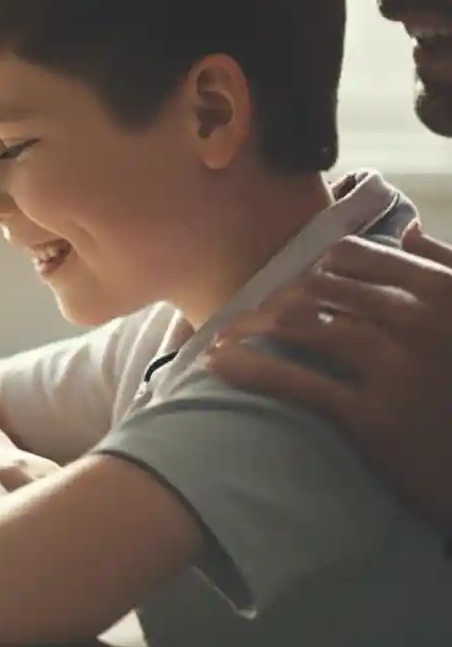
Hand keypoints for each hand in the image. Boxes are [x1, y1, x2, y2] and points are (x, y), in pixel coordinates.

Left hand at [205, 222, 451, 531]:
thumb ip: (443, 266)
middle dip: (271, 301)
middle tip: (247, 316)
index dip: (311, 269)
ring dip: (248, 328)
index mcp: (440, 290)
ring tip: (220, 337)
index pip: (351, 257)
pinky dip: (248, 369)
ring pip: (299, 327)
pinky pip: (295, 381)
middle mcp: (416, 321)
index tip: (294, 288)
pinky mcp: (370, 417)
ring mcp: (393, 368)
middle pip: (316, 291)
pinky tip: (218, 364)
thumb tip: (404, 229)